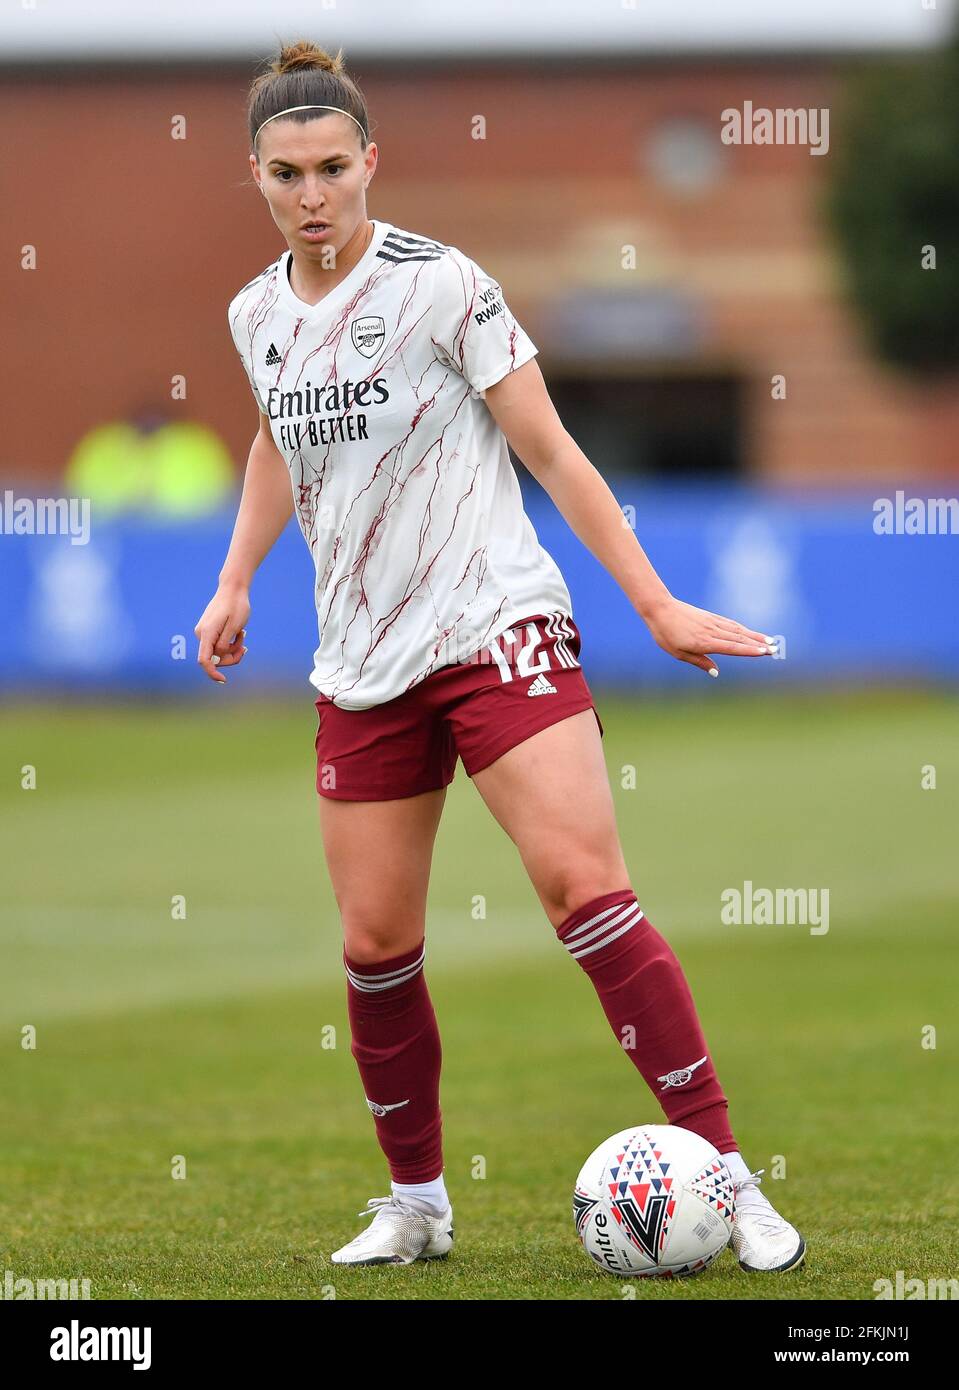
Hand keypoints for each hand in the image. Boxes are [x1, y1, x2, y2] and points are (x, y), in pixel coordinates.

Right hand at [194, 583, 250, 683]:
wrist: (233, 589)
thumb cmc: (236, 606)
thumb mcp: (235, 627)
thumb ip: (225, 643)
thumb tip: (217, 657)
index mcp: (206, 633)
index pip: (204, 660)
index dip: (212, 673)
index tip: (223, 680)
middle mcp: (201, 634)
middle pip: (214, 658)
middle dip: (231, 657)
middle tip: (246, 647)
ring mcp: (204, 632)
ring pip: (218, 652)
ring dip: (232, 649)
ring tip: (243, 635)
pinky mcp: (208, 631)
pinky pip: (219, 644)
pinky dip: (230, 643)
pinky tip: (239, 633)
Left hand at [641, 593, 775, 677]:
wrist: (660, 609)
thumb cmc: (666, 634)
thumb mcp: (678, 653)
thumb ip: (699, 662)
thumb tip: (716, 673)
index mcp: (704, 642)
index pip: (731, 647)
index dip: (748, 650)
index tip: (764, 652)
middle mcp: (712, 631)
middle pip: (739, 638)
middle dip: (758, 644)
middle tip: (775, 649)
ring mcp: (712, 622)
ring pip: (737, 630)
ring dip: (754, 635)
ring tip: (769, 641)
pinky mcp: (710, 617)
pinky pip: (730, 624)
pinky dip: (742, 629)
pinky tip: (750, 632)